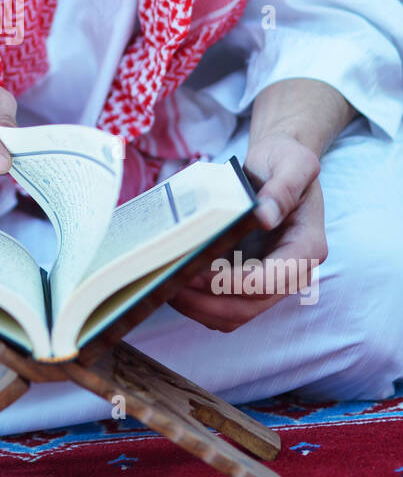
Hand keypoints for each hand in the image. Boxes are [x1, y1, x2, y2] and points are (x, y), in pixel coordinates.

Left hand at [169, 131, 326, 331]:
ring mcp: (271, 280)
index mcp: (308, 246)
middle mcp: (293, 271)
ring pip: (236, 314)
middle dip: (208, 303)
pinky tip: (177, 286)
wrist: (278, 166)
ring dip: (200, 309)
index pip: (273, 279)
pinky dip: (201, 305)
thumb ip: (283, 187)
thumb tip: (265, 216)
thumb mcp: (292, 162)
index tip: (199, 273)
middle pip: (250, 307)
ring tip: (167, 288)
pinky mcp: (251, 281)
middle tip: (171, 285)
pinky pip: (226, 307)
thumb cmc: (285, 162)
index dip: (234, 283)